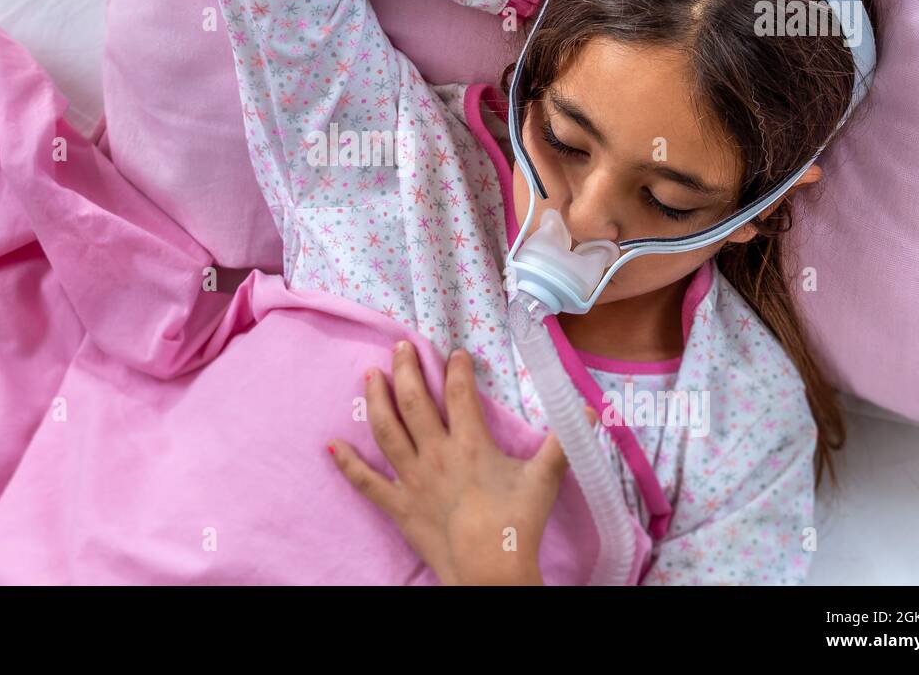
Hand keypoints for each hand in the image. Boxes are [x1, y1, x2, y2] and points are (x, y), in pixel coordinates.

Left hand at [328, 341, 594, 585]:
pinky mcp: (398, 505)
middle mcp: (436, 454)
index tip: (456, 354)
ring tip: (370, 374)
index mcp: (470, 443)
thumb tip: (587, 410)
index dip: (458, 369)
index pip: (460, 393)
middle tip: (400, 347)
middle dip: (405, 369)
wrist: (491, 571)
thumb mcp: (545, 479)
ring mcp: (412, 479)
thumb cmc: (517, 524)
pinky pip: (366, 483)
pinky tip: (331, 445)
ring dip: (376, 399)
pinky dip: (347, 464)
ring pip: (386, 430)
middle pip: (413, 401)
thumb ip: (563, 442)